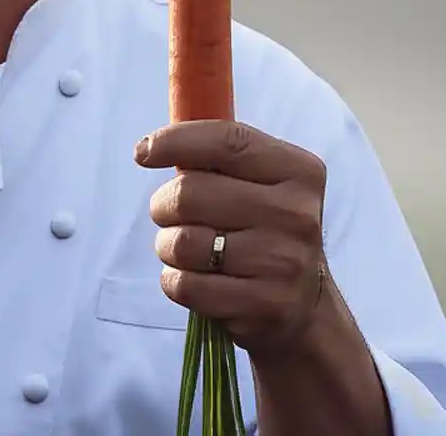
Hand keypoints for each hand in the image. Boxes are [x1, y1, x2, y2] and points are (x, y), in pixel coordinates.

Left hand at [135, 120, 326, 353]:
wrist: (302, 304)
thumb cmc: (261, 230)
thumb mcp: (257, 185)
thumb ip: (216, 159)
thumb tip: (149, 146)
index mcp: (298, 171)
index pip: (227, 142)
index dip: (176, 141)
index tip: (143, 152)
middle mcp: (295, 213)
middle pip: (189, 194)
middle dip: (163, 205)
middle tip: (171, 215)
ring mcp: (283, 261)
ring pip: (182, 243)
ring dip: (167, 246)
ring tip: (185, 251)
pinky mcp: (264, 303)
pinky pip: (184, 285)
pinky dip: (175, 281)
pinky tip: (196, 279)